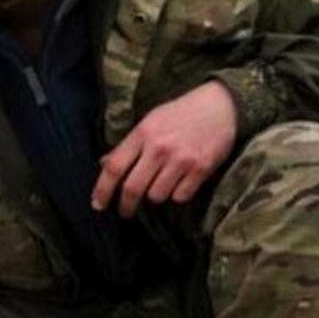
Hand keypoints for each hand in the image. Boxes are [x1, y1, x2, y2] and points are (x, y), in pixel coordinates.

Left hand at [91, 80, 238, 217]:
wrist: (221, 105)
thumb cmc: (180, 114)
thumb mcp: (149, 122)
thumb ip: (128, 145)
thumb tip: (104, 165)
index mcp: (142, 134)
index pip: (114, 168)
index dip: (102, 190)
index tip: (98, 205)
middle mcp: (159, 148)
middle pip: (133, 188)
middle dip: (125, 206)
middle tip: (125, 212)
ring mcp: (181, 159)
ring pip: (157, 196)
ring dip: (155, 197)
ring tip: (159, 187)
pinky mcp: (202, 169)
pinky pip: (181, 196)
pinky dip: (178, 195)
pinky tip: (180, 183)